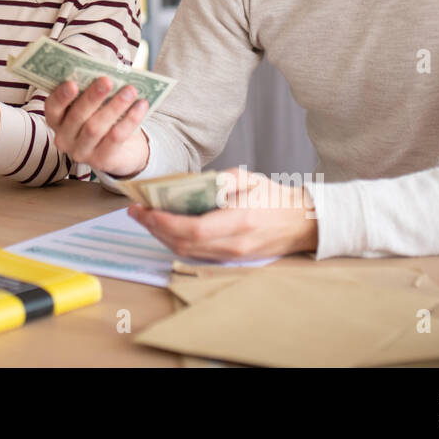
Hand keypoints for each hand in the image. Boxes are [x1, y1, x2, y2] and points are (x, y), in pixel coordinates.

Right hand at [44, 76, 150, 176]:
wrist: (120, 150)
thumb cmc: (101, 117)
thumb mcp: (92, 105)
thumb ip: (92, 92)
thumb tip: (105, 76)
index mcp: (56, 119)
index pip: (53, 107)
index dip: (61, 96)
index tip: (72, 83)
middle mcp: (64, 138)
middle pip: (76, 116)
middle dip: (92, 97)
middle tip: (107, 80)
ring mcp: (81, 152)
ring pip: (95, 128)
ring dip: (114, 107)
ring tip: (130, 90)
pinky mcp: (100, 161)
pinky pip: (115, 138)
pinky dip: (130, 120)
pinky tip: (141, 105)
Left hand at [127, 166, 318, 259]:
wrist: (302, 222)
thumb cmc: (275, 197)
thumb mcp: (249, 179)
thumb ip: (220, 180)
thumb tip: (188, 184)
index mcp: (239, 220)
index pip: (192, 229)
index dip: (163, 222)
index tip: (144, 210)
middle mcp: (233, 243)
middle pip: (183, 244)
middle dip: (154, 228)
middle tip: (136, 212)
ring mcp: (233, 255)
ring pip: (186, 252)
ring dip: (162, 236)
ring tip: (146, 219)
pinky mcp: (231, 258)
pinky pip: (196, 254)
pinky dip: (177, 242)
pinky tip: (167, 229)